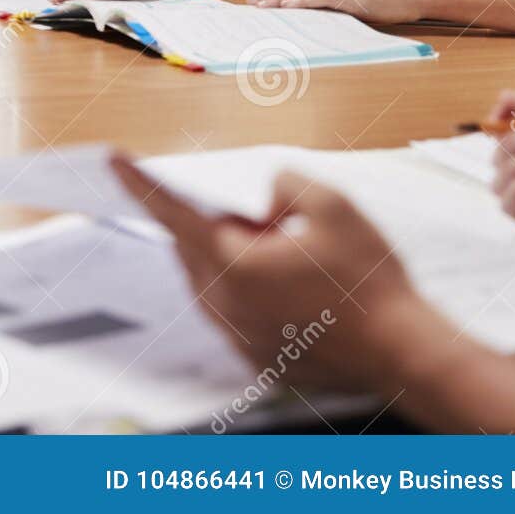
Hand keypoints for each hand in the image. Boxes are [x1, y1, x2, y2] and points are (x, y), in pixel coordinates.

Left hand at [111, 154, 426, 391]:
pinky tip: (292, 287)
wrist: (402, 353)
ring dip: (230, 257)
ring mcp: (236, 334)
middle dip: (216, 223)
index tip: (112, 159)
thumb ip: (283, 182)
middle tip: (268, 219)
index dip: (139, 182)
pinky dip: (245, 288)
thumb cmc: (370, 281)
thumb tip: (260, 197)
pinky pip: (230, 309)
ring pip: (209, 279)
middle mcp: (223, 303)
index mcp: (232, 263)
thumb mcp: (332, 205)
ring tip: (287, 254)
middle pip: (192, 247)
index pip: (171, 213)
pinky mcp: (253, 354)